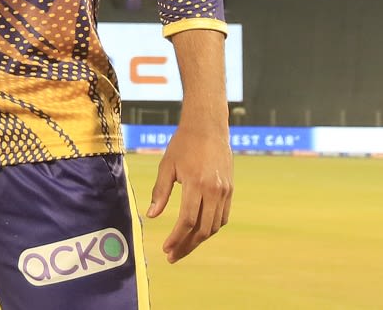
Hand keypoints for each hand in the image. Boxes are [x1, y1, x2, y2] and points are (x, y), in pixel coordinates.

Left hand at [146, 125, 232, 262]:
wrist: (208, 127)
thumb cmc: (183, 144)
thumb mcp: (167, 165)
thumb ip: (160, 191)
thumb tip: (152, 216)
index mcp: (196, 183)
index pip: (187, 220)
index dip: (176, 238)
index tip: (165, 249)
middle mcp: (214, 190)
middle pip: (202, 229)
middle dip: (187, 245)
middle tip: (172, 256)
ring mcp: (224, 191)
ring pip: (214, 226)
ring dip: (199, 239)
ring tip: (183, 246)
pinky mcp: (230, 190)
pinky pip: (223, 217)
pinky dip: (211, 228)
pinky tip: (198, 232)